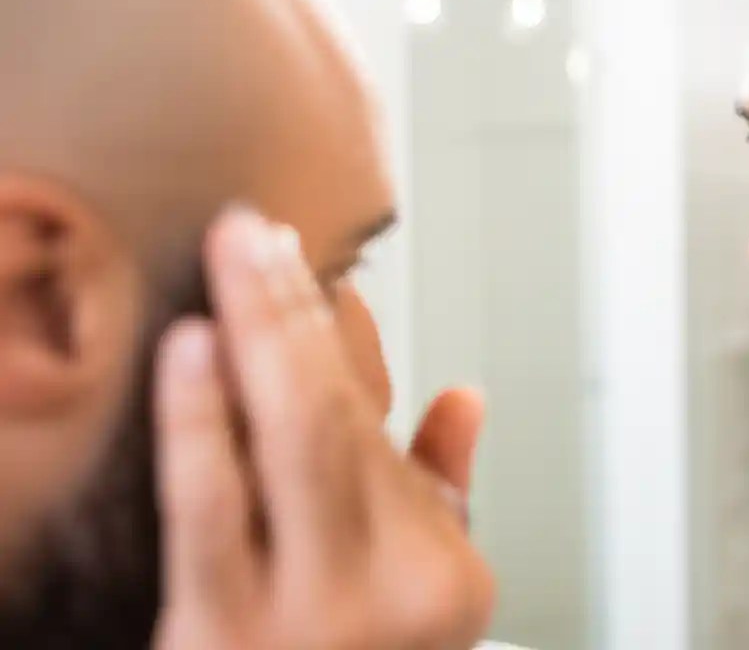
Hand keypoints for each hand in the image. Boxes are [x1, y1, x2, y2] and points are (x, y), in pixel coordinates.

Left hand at [152, 208, 493, 649]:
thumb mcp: (424, 603)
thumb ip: (443, 495)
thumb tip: (463, 398)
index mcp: (444, 574)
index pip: (384, 431)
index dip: (335, 342)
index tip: (302, 269)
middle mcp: (391, 587)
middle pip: (344, 418)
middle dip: (298, 312)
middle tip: (258, 230)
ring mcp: (313, 616)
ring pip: (296, 442)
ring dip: (263, 337)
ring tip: (235, 257)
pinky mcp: (225, 640)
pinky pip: (214, 512)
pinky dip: (203, 422)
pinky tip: (193, 352)